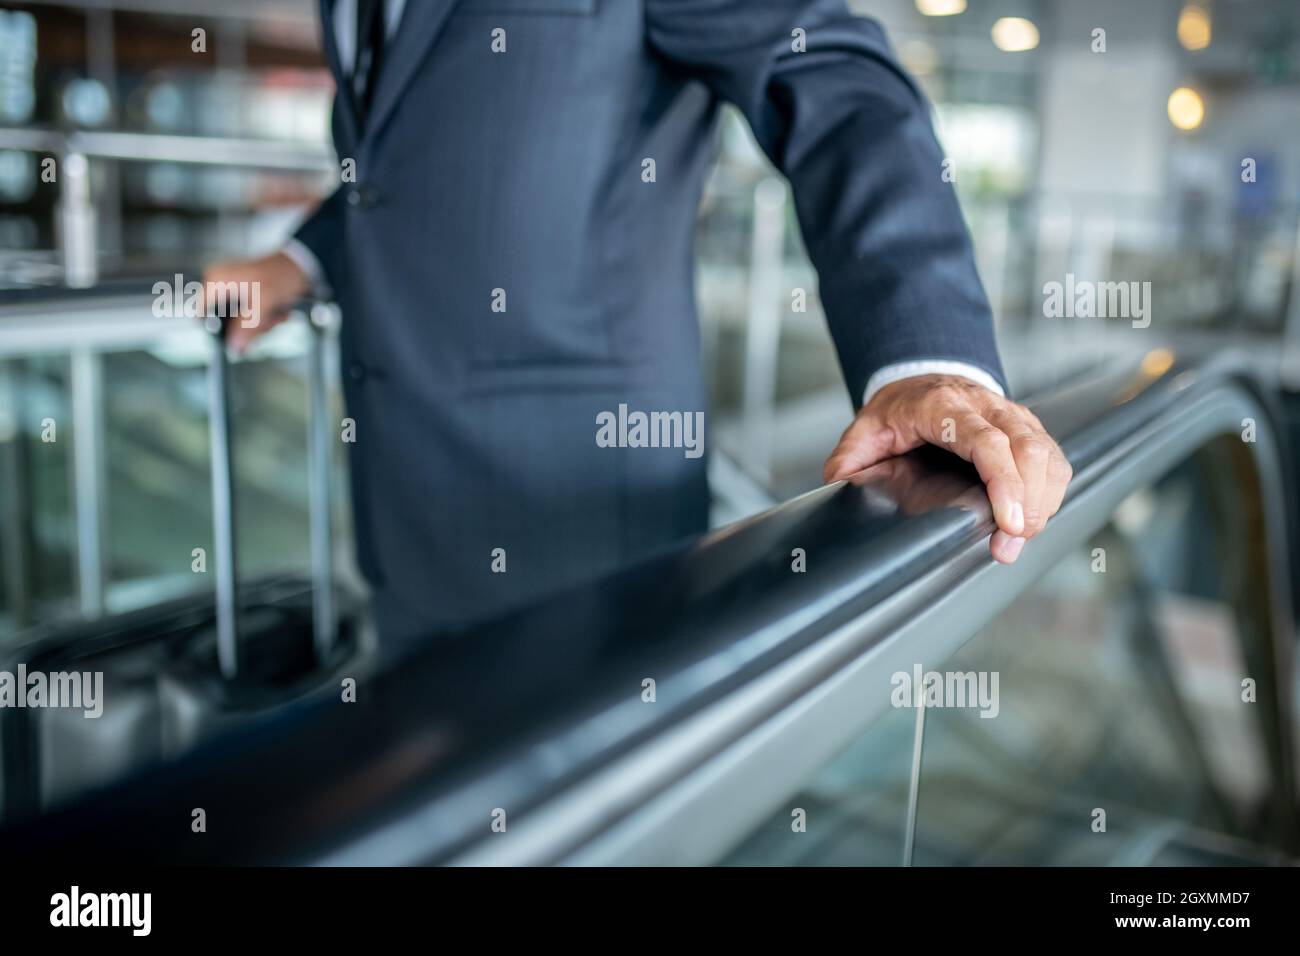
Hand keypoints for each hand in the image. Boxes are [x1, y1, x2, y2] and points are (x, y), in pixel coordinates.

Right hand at [200, 251, 309, 352]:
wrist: (299, 266)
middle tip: (267, 321)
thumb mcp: (265, 302)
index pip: (202, 315)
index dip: (217, 331)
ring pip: (239, 325)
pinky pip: (250, 320)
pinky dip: (264, 320)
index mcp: (216, 282)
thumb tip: (234, 345)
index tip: (235, 339)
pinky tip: (276, 313)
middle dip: (249, 327)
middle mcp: (220, 287)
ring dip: (260, 325)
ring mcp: (232, 294)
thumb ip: (249, 325)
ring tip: (275, 314)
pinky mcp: (245, 300)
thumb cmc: (281, 273)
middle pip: (224, 324)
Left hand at [823, 374, 1071, 563]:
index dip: (1003, 480)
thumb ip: (850, 459)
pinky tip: (1034, 518)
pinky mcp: (1029, 428)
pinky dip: (1051, 492)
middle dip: (1028, 501)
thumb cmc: (899, 409)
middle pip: (1026, 449)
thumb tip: (839, 487)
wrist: (923, 377)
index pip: (986, 440)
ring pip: (1046, 454)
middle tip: (1011, 542)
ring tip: (1019, 538)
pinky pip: (1054, 460)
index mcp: (944, 405)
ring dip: (1042, 501)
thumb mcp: (865, 429)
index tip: (1007, 520)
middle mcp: (986, 405)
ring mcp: (1013, 415)